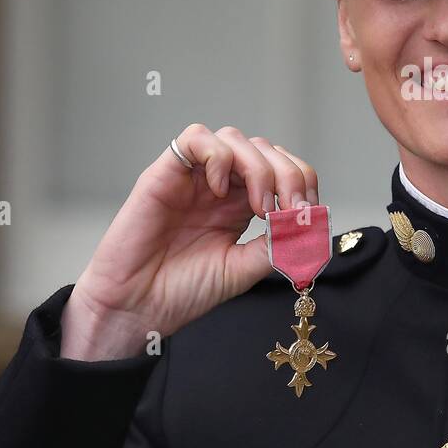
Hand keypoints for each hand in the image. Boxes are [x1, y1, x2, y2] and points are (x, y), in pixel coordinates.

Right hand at [60, 126, 318, 360]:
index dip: (303, 183)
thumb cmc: (182, 291)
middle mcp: (222, 186)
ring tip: (258, 206)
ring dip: (258, 167)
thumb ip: (276, 245)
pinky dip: (217, 156)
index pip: (284, 170)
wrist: (136, 308)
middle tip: (289, 210)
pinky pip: (195, 138)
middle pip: (266, 150)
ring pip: (235, 139)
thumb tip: (311, 223)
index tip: (307, 214)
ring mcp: (194, 177)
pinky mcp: (165, 173)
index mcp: (243, 205)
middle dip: (289, 175)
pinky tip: (220, 189)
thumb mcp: (244, 270)